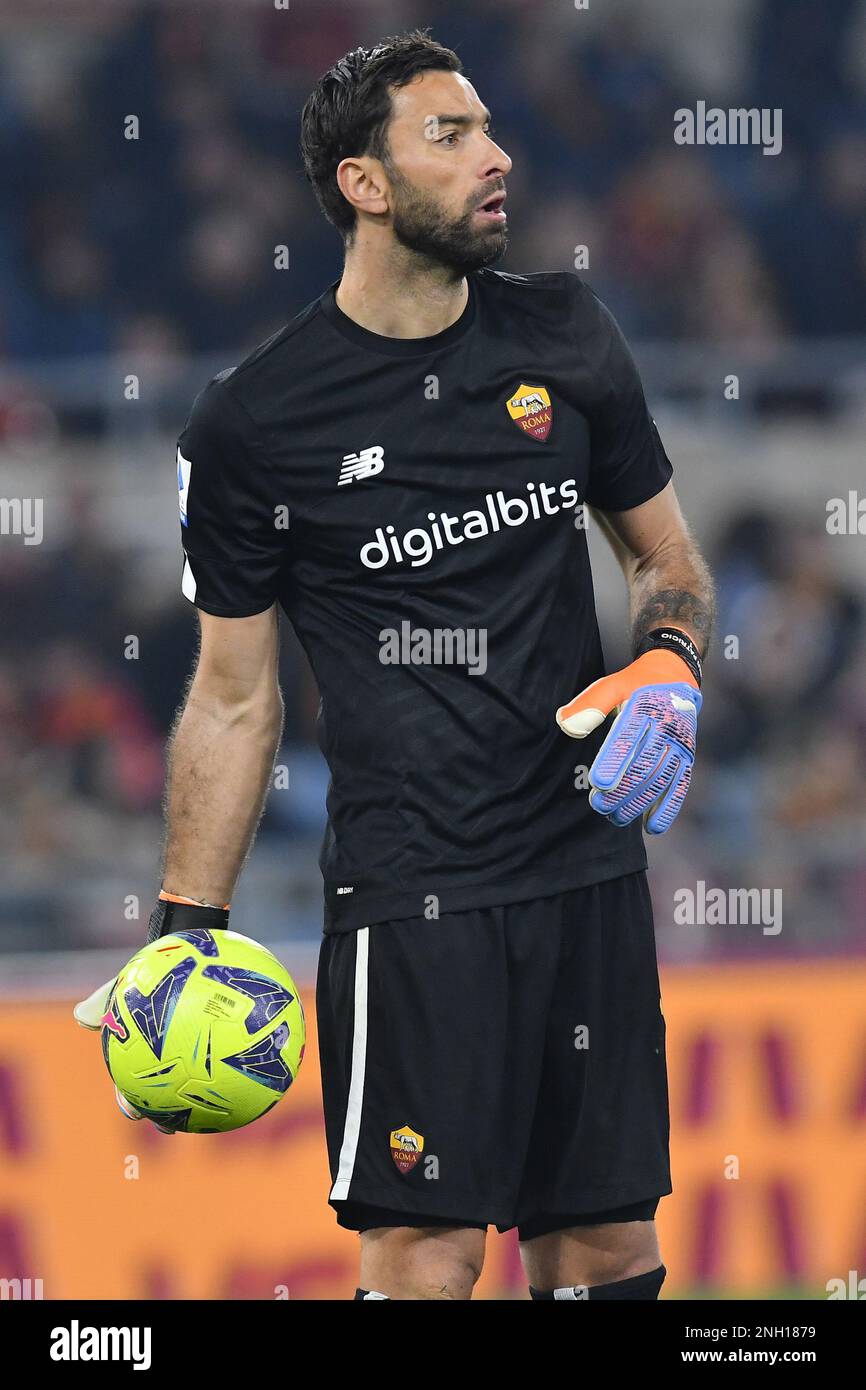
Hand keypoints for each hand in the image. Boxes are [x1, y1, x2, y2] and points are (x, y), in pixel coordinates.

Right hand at [73, 893, 229, 1132]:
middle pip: (164, 1090)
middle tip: (171, 1125)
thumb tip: (80, 1017)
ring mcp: (199, 1044)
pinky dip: (237, 1062)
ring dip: (203, 1098)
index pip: (131, 1081)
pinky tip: (248, 1071)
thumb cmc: (159, 963)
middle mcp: (172, 1050)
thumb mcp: (132, 979)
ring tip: (214, 1113)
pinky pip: (234, 1050)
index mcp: (146, 1046)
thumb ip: (106, 999)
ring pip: (202, 1078)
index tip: (134, 1110)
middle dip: (165, 1111)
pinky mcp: (226, 1034)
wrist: (190, 939)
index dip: (131, 1099)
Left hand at [556, 649, 700, 834]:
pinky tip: (651, 827)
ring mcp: (680, 744)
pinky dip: (668, 808)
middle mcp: (666, 727)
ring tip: (616, 816)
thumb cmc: (634, 686)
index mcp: (645, 707)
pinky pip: (680, 785)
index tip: (598, 782)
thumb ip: (589, 705)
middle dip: (622, 788)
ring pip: (660, 779)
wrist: (675, 677)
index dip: (614, 762)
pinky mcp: (687, 757)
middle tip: (598, 804)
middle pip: (644, 764)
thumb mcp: (611, 685)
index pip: (629, 738)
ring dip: (639, 802)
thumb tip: (565, 725)